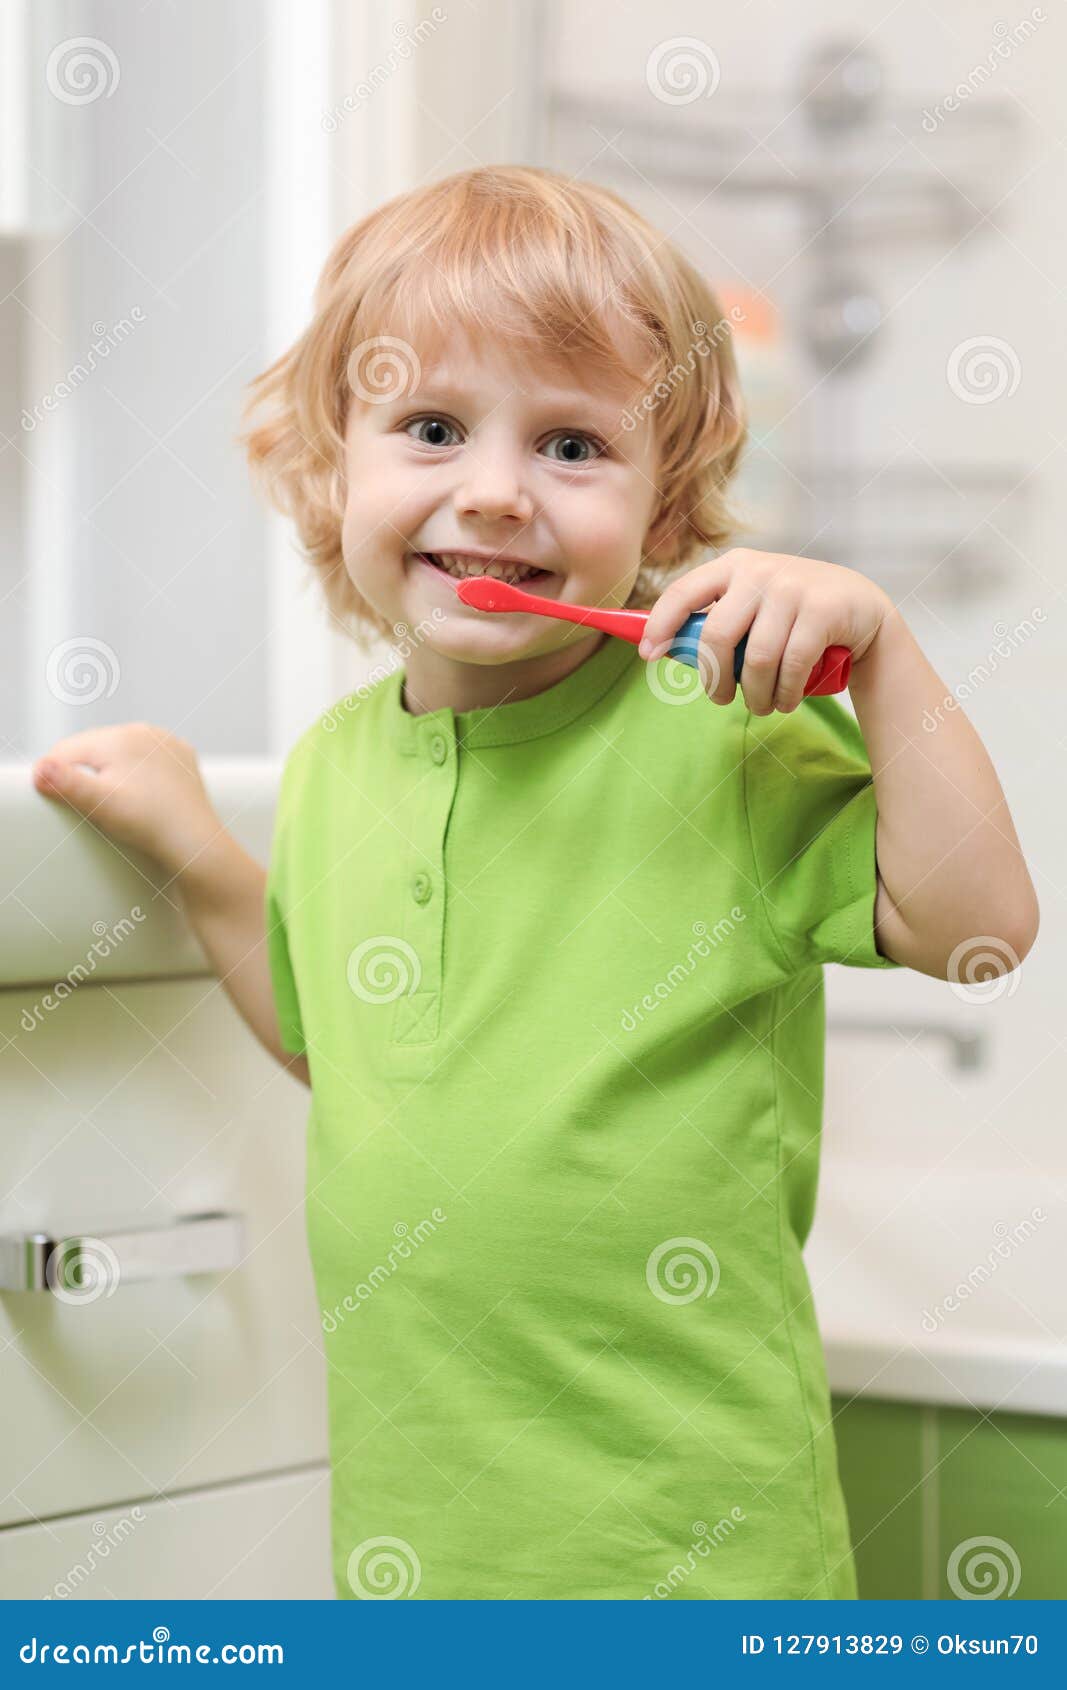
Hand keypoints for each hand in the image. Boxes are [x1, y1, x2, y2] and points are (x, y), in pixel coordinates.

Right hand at [31, 722, 222, 880]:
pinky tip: (137, 791)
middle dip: (82, 771)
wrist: (195, 842)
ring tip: (110, 798)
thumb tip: (39, 768)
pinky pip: (148, 758)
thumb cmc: (148, 824)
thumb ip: (66, 784)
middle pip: (93, 748)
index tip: (51, 796)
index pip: (66, 750)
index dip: (52, 773)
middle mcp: (144, 731)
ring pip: (120, 752)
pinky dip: (138, 772)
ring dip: (109, 770)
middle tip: (80, 801)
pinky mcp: (181, 757)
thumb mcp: (100, 804)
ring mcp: (166, 742)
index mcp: (118, 737)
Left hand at [637, 548, 892, 713]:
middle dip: (714, 679)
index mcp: (733, 566)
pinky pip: (791, 666)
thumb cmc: (793, 615)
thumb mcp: (752, 605)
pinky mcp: (822, 609)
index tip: (647, 654)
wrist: (861, 609)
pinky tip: (785, 702)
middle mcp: (760, 570)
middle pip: (717, 636)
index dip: (660, 624)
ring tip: (762, 707)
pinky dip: (784, 694)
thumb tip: (663, 649)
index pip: (684, 592)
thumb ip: (716, 620)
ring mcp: (793, 587)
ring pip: (757, 659)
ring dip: (756, 696)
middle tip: (720, 699)